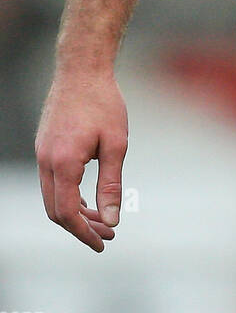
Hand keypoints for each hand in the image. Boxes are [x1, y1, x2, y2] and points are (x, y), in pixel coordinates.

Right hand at [35, 71, 127, 251]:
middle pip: (56, 210)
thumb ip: (112, 185)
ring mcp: (42, 153)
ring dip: (75, 212)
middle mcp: (46, 160)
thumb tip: (111, 221)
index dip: (84, 233)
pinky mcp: (45, 146)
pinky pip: (52, 182)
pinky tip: (88, 200)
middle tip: (107, 235)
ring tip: (101, 220)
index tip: (103, 243)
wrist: (82, 69)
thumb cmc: (104, 102)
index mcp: (64, 162)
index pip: (67, 213)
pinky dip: (69, 195)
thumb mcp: (116, 144)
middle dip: (80, 227)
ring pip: (52, 197)